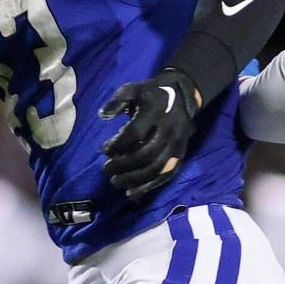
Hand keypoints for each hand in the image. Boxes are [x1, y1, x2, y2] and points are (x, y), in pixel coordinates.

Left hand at [99, 69, 198, 201]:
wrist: (182, 95)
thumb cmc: (151, 94)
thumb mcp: (132, 89)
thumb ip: (117, 101)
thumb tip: (102, 115)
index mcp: (155, 113)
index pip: (135, 133)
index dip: (118, 144)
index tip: (104, 150)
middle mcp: (168, 131)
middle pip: (146, 154)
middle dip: (124, 165)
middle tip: (106, 170)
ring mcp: (176, 145)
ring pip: (156, 168)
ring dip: (135, 179)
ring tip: (116, 182)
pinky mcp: (180, 155)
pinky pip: (166, 175)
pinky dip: (150, 186)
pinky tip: (134, 193)